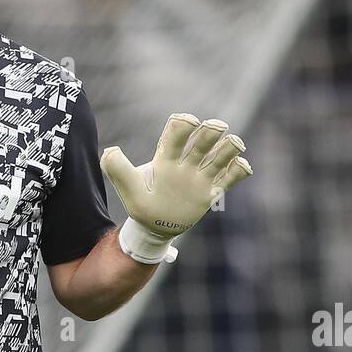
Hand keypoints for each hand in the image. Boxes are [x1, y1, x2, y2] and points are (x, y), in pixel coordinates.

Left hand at [101, 114, 252, 263]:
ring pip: (221, 155)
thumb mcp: (129, 190)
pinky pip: (231, 178)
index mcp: (166, 159)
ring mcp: (200, 178)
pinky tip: (241, 167)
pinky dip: (239, 170)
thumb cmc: (142, 206)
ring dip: (229, 147)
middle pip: (203, 140)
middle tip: (216, 128)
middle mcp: (186, 164)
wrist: (154, 229)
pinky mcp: (211, 193)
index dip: (184, 123)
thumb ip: (118, 170)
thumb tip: (109, 150)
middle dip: (211, 131)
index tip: (188, 121)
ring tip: (234, 145)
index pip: (177, 134)